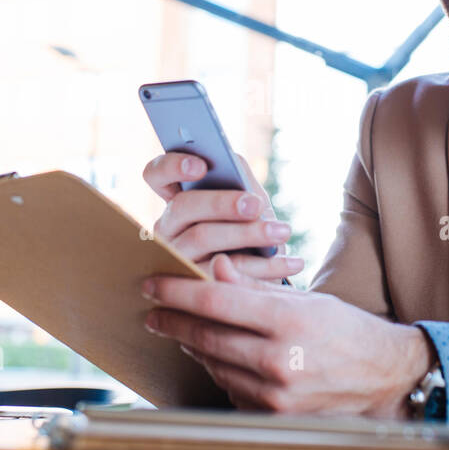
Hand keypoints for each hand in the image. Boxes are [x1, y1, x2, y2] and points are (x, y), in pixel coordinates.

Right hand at [142, 150, 303, 283]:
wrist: (261, 282)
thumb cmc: (251, 230)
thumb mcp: (247, 202)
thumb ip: (238, 177)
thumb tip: (232, 161)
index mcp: (177, 200)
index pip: (157, 174)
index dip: (171, 165)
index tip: (200, 165)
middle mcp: (167, 228)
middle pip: (183, 206)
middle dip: (221, 202)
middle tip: (255, 204)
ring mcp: (174, 259)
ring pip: (201, 239)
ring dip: (247, 233)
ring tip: (282, 232)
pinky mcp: (193, 288)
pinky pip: (224, 274)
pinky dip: (263, 266)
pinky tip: (291, 262)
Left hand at [142, 254, 432, 416]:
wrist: (383, 378)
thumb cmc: (346, 330)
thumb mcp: (306, 299)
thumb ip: (256, 287)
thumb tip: (214, 269)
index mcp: (287, 321)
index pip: (214, 302)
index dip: (176, 292)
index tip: (152, 285)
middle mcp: (278, 360)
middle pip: (205, 337)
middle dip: (173, 321)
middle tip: (154, 311)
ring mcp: (275, 394)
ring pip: (214, 365)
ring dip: (194, 346)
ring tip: (184, 330)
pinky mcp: (274, 416)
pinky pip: (231, 390)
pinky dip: (220, 371)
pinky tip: (218, 356)